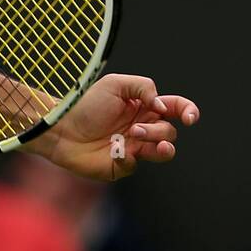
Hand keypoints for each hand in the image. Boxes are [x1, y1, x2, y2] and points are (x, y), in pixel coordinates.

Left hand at [27, 74, 199, 181]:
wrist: (61, 128)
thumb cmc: (86, 105)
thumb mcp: (115, 84)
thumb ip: (143, 87)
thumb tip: (162, 106)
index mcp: (144, 108)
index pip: (176, 109)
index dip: (189, 112)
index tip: (189, 118)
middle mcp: (143, 129)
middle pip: (170, 132)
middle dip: (158, 131)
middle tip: (135, 129)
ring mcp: (134, 148)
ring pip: (164, 152)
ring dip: (158, 146)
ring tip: (137, 138)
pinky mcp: (121, 165)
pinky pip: (137, 165)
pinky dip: (130, 158)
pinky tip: (117, 152)